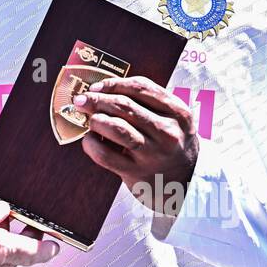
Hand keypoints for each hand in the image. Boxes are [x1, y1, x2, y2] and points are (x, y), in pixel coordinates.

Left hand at [73, 75, 199, 216]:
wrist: (184, 182)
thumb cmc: (170, 144)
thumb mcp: (172, 119)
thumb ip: (146, 103)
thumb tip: (102, 89)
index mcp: (178, 113)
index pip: (141, 87)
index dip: (114, 83)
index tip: (97, 86)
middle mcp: (167, 132)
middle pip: (125, 106)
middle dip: (98, 99)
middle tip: (81, 100)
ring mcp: (152, 153)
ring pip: (115, 127)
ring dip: (95, 119)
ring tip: (89, 120)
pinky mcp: (136, 172)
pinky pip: (104, 154)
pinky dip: (90, 144)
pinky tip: (90, 140)